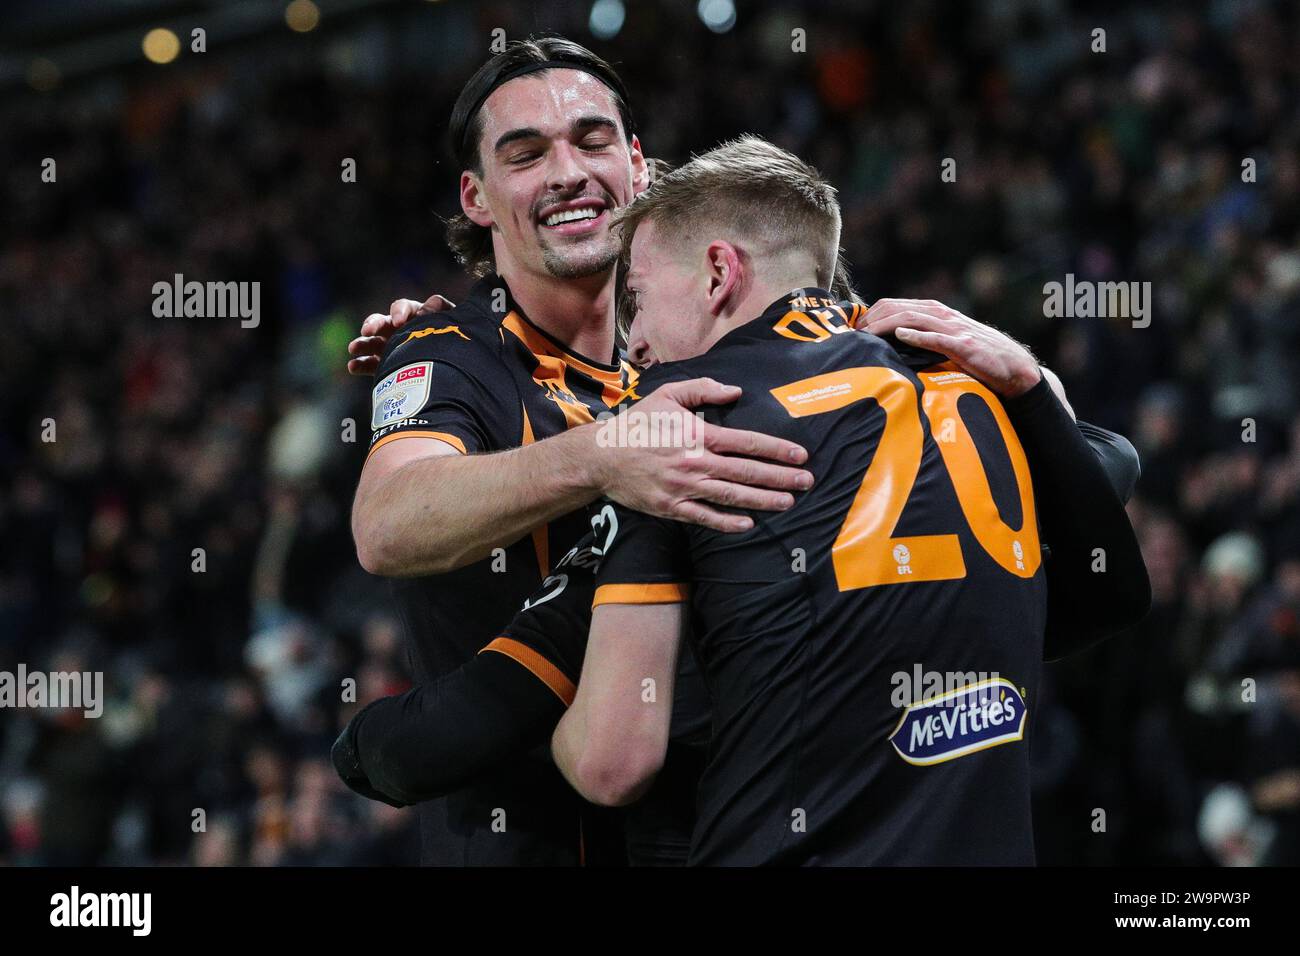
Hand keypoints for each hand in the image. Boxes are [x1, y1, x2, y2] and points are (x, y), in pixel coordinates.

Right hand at [346, 294, 455, 375]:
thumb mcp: (452, 325)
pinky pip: (370, 364)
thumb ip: (442, 312)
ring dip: (362, 343)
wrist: (455, 372)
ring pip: (372, 341)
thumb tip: (431, 304)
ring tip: (353, 348)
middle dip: (375, 324)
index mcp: (416, 316)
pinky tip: (352, 367)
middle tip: (368, 330)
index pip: (405, 308)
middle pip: (383, 322)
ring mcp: (391, 347)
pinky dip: (360, 364)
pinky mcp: (385, 365)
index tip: (399, 321)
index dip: (401, 312)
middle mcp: (400, 329)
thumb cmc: (455, 344)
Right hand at [594, 378, 812, 532]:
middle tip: (807, 481)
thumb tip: (736, 392)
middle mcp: (696, 462)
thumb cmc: (638, 424)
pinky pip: (705, 517)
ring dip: (763, 500)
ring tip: (788, 502)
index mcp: (698, 434)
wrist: (602, 456)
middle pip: (747, 472)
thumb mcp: (668, 395)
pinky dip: (728, 522)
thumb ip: (704, 389)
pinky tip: (748, 524)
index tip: (800, 455)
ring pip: (732, 496)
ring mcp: (685, 488)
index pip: (748, 442)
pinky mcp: (672, 507)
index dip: (777, 449)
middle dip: (781, 477)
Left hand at [860, 298, 1041, 397]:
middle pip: (900, 308)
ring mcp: (954, 330)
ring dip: (887, 324)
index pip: (897, 305)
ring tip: (867, 333)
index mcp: (937, 313)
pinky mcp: (964, 347)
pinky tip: (901, 335)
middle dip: (873, 318)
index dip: (872, 314)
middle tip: (853, 333)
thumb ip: (923, 338)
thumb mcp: (947, 342)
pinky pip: (938, 338)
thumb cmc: (977, 357)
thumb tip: (891, 344)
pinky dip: (918, 335)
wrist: (1014, 368)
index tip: (854, 328)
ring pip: (914, 317)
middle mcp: (943, 316)